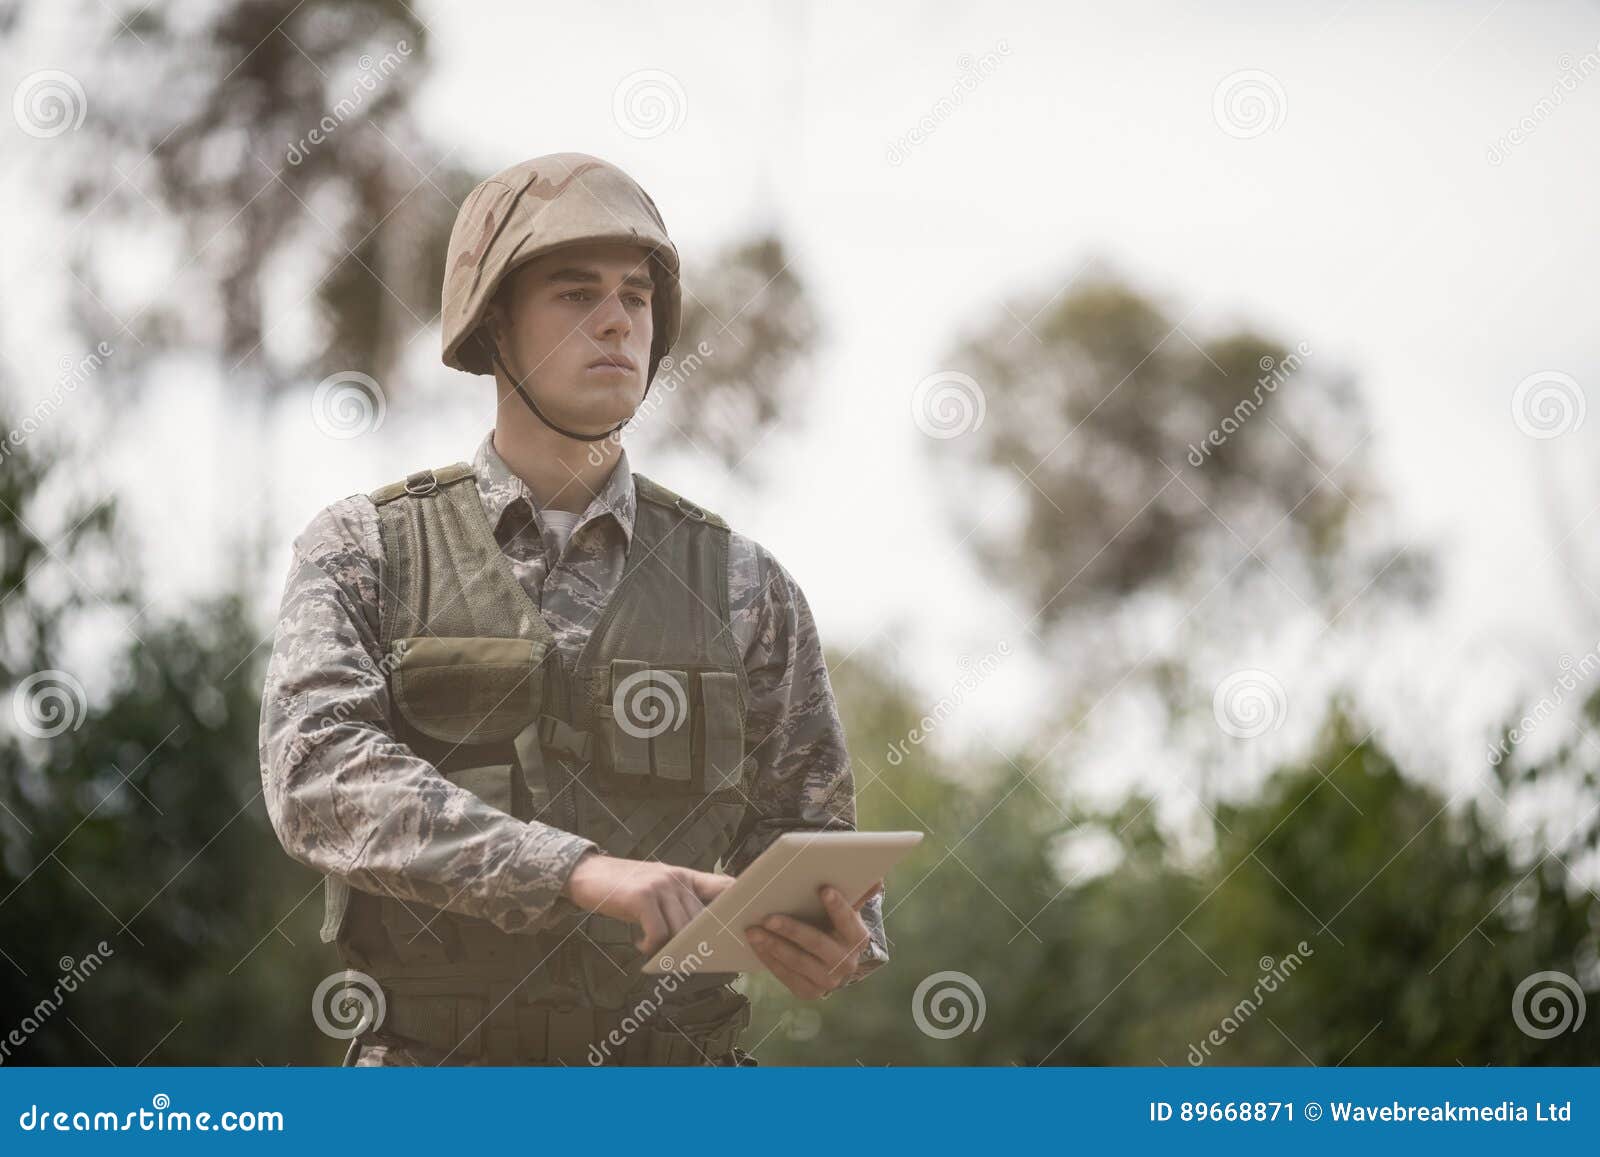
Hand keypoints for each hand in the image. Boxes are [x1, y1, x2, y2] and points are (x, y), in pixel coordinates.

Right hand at [561, 852, 734, 955]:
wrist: (587, 874)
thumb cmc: (625, 888)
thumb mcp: (658, 888)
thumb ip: (680, 902)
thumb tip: (702, 933)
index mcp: (685, 876)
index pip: (724, 886)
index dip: (739, 903)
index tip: (747, 923)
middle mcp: (676, 878)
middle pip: (701, 920)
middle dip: (695, 943)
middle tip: (683, 957)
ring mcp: (660, 886)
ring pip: (682, 930)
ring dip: (670, 947)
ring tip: (654, 948)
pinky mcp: (642, 898)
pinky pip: (659, 934)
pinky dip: (650, 947)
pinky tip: (640, 945)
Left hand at [744, 881, 882, 999]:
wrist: (827, 963)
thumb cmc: (832, 926)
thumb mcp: (845, 911)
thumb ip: (857, 895)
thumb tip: (877, 879)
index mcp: (858, 939)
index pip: (848, 921)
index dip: (837, 906)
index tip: (823, 889)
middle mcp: (847, 964)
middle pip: (817, 944)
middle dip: (792, 930)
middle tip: (769, 917)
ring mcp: (827, 981)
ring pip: (797, 962)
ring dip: (773, 945)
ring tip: (753, 930)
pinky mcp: (808, 992)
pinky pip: (784, 975)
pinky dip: (768, 958)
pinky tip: (755, 944)